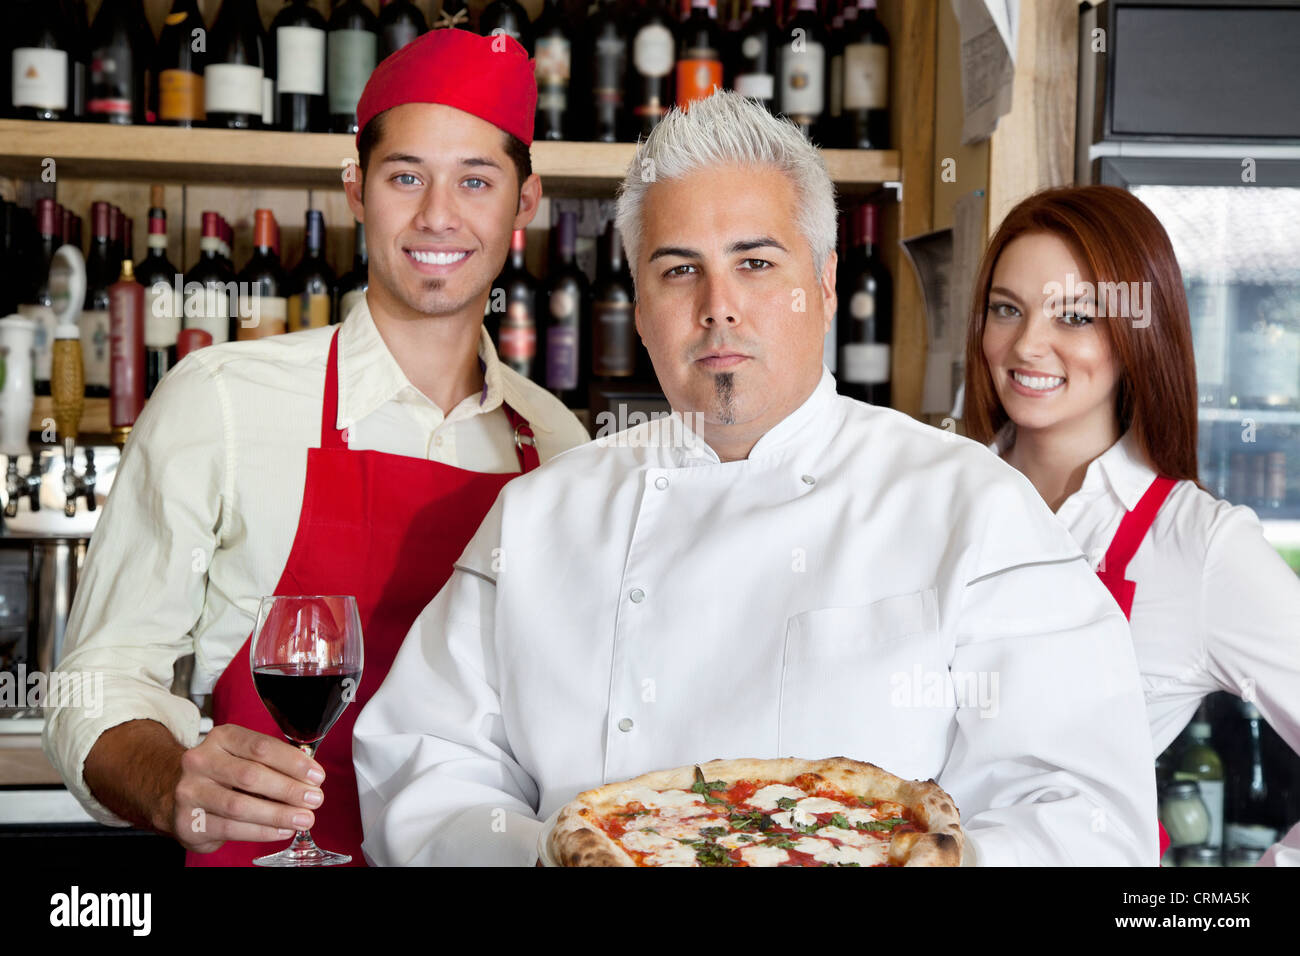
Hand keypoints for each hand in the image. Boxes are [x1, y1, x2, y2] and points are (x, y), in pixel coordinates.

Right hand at [172, 723, 325, 853]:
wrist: (175, 794)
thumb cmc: (221, 774)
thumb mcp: (242, 756)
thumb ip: (272, 761)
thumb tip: (309, 778)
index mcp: (221, 738)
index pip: (261, 747)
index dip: (293, 762)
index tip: (316, 776)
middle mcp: (201, 761)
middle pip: (251, 776)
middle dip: (289, 790)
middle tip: (315, 799)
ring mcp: (191, 792)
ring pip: (240, 805)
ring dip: (278, 814)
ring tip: (304, 819)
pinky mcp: (188, 821)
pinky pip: (231, 828)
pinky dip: (262, 831)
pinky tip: (282, 830)